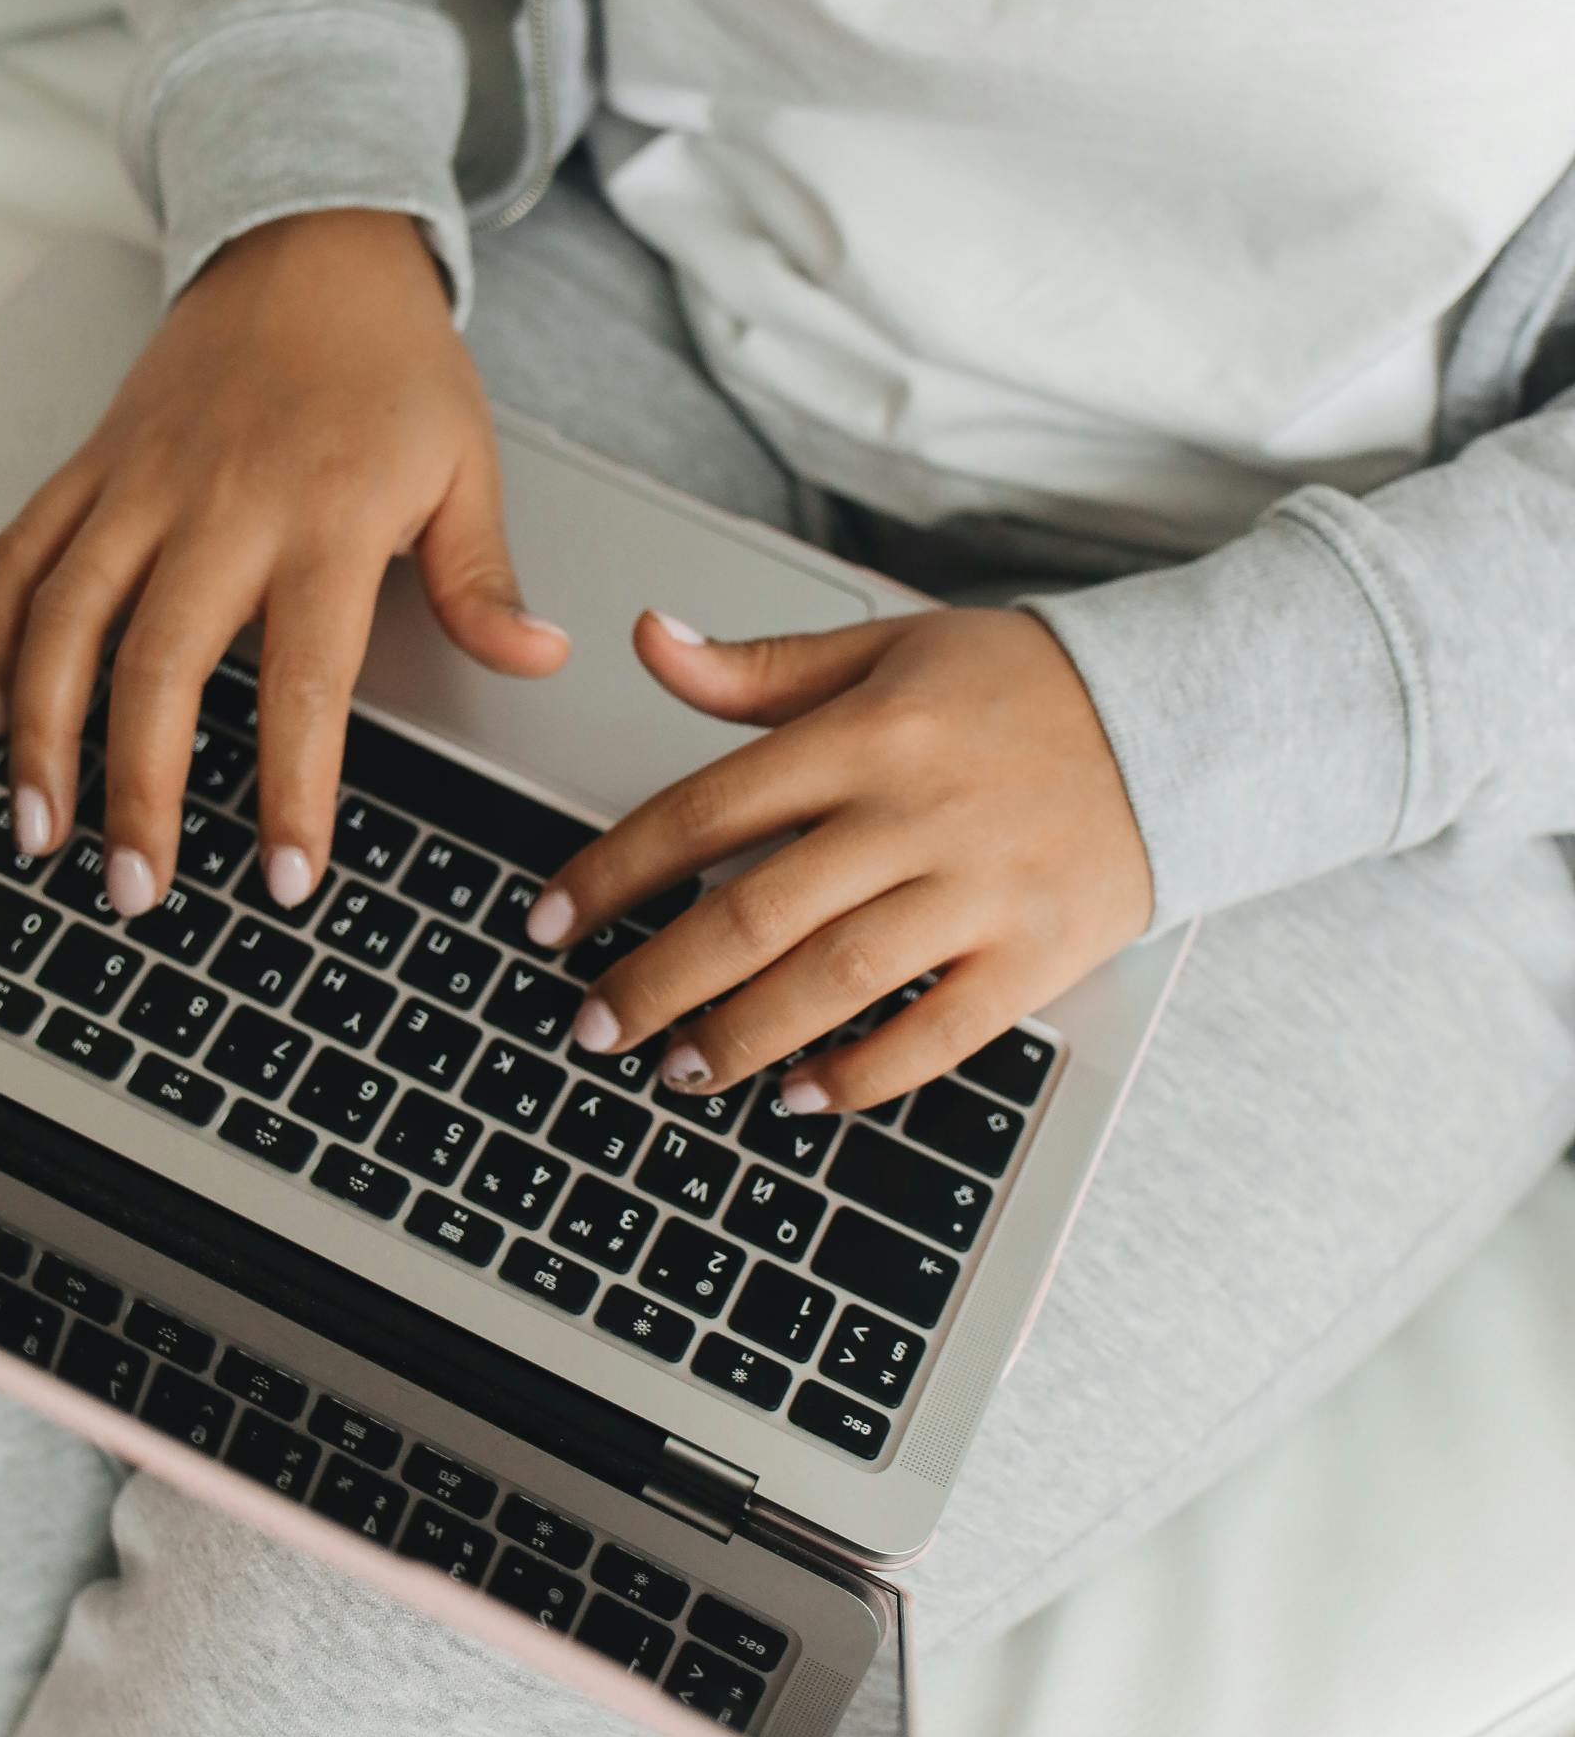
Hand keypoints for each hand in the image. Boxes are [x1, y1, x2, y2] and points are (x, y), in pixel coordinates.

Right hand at [0, 208, 567, 914]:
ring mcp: (141, 484)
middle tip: (137, 892)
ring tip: (39, 829)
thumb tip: (536, 659)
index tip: (287, 881)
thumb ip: (484, 577)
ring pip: (63, 619)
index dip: (293, 792)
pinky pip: (21, 556)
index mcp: (328, 518)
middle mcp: (220, 505)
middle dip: (138, 793)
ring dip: (41, 734)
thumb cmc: (393, 364)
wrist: (308, 243)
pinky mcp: (92, 464)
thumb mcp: (467, 464)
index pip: (305, 683)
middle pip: (157, 668)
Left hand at [525, 604, 1150, 1112]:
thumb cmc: (1023, 687)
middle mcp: (914, 813)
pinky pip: (938, 1034)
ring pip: (835, 982)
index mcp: (865, 734)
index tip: (550, 921)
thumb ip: (762, 668)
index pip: (706, 809)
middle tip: (592, 1025)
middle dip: (656, 979)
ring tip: (678, 1068)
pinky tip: (802, 1096)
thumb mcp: (888, 649)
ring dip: (742, 1037)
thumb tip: (653, 639)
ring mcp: (980, 890)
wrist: (1185, 720)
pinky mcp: (1039, 953)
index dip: (614, 872)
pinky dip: (864, 1075)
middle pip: (754, 912)